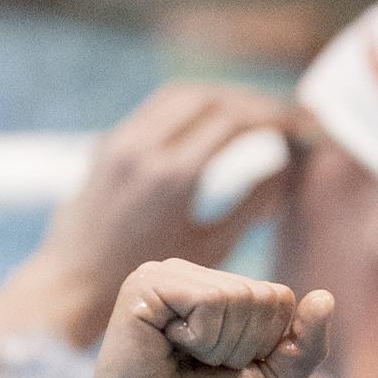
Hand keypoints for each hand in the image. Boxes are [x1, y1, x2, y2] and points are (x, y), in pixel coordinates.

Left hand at [34, 84, 293, 314]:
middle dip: (256, 102)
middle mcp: (144, 148)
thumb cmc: (151, 279)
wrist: (76, 284)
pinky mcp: (109, 143)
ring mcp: (121, 141)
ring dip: (224, 96)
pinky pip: (157, 108)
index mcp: (173, 176)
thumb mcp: (212, 248)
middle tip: (286, 115)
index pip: (235, 120)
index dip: (276, 117)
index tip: (301, 126)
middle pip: (212, 97)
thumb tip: (286, 168)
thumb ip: (252, 204)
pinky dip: (193, 105)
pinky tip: (212, 121)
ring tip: (254, 111)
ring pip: (182, 93)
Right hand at [82, 260, 332, 377]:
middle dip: (244, 346)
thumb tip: (325, 297)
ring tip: (184, 360)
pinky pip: (211, 301)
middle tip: (201, 367)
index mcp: (217, 290)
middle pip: (264, 296)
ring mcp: (165, 275)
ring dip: (221, 346)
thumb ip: (304, 345)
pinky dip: (202, 339)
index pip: (280, 298)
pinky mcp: (145, 287)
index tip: (224, 369)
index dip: (265, 346)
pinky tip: (168, 347)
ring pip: (239, 296)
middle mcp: (191, 275)